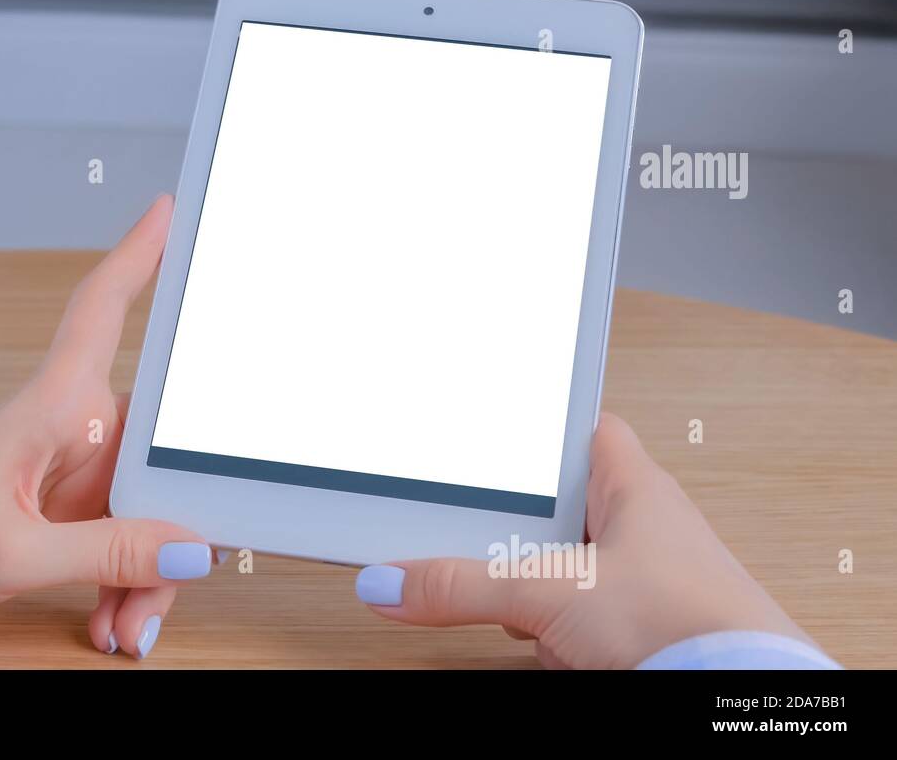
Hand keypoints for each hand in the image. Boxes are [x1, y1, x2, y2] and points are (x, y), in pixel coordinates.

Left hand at [0, 195, 210, 658]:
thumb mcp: (13, 551)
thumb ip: (109, 552)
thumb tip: (189, 549)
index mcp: (56, 408)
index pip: (104, 308)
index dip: (141, 254)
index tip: (174, 211)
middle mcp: (73, 430)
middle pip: (160, 454)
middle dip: (174, 525)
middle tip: (171, 581)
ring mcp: (73, 473)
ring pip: (150, 510)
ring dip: (148, 571)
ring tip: (127, 625)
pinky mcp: (67, 510)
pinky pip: (124, 539)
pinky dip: (126, 581)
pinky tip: (114, 622)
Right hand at [354, 413, 813, 667]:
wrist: (737, 701)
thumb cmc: (688, 627)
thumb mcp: (550, 593)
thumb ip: (465, 585)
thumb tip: (392, 581)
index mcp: (638, 489)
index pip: (589, 430)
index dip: (545, 425)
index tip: (505, 427)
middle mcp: (649, 531)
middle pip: (564, 510)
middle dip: (525, 539)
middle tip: (497, 547)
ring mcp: (650, 584)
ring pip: (571, 572)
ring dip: (544, 596)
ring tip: (536, 611)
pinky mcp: (647, 632)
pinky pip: (586, 621)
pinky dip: (565, 635)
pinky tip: (563, 649)